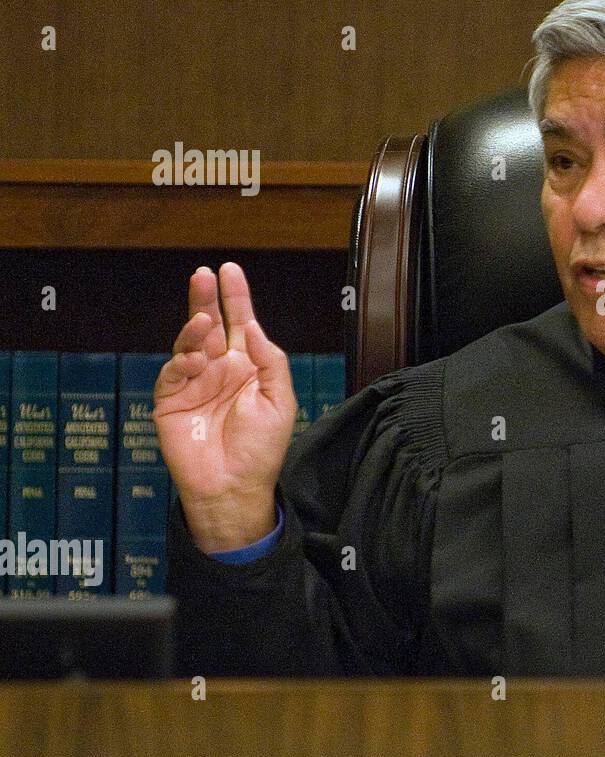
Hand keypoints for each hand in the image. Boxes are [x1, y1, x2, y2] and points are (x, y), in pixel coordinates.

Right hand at [154, 262, 295, 552]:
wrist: (234, 486)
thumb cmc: (262, 448)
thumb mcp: (280, 401)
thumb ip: (269, 360)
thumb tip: (253, 326)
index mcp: (248, 367)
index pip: (242, 323)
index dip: (236, 297)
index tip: (230, 270)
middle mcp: (220, 369)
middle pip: (211, 324)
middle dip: (207, 299)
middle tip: (204, 274)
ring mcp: (194, 383)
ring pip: (190, 343)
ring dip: (195, 327)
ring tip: (203, 320)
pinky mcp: (170, 400)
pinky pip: (173, 371)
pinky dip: (182, 359)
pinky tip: (195, 356)